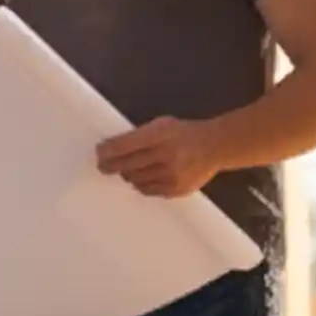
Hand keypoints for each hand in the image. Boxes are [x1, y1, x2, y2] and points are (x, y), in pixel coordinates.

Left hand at [96, 116, 222, 197]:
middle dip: (111, 165)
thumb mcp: (162, 124)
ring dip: (127, 174)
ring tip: (126, 169)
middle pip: (126, 165)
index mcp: (159, 135)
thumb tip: (113, 148)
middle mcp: (164, 155)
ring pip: (135, 179)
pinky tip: (142, 177)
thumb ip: (139, 135)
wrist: (215, 146)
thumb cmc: (184, 133)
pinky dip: (141, 184)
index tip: (100, 152)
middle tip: (103, 166)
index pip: (124, 146)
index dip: (107, 150)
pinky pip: (147, 190)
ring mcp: (170, 175)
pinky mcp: (175, 189)